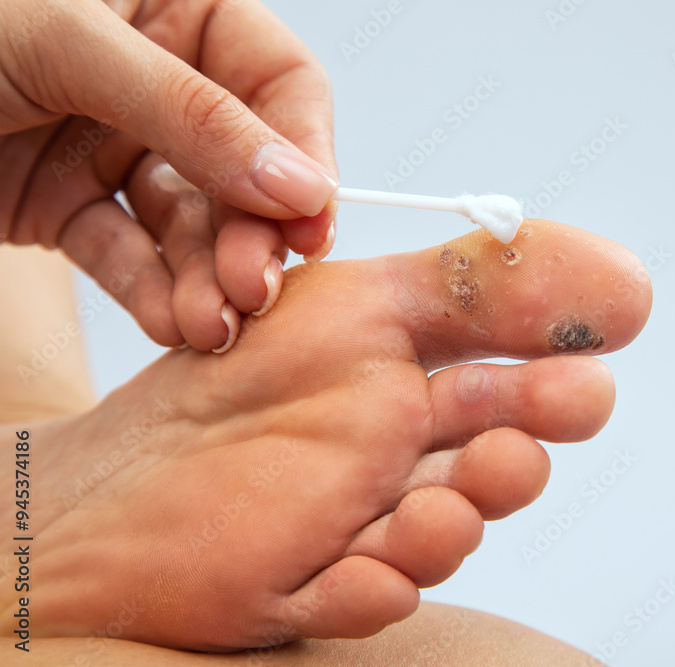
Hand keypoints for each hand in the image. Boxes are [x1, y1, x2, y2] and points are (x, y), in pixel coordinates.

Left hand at [0, 0, 338, 351]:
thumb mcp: (62, 40)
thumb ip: (190, 111)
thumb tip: (300, 185)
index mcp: (173, 7)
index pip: (278, 81)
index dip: (307, 148)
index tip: (310, 220)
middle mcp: (155, 80)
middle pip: (244, 165)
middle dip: (251, 232)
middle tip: (256, 289)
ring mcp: (112, 144)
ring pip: (188, 221)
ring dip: (207, 278)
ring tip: (214, 326)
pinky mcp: (66, 204)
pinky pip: (125, 251)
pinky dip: (151, 292)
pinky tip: (171, 323)